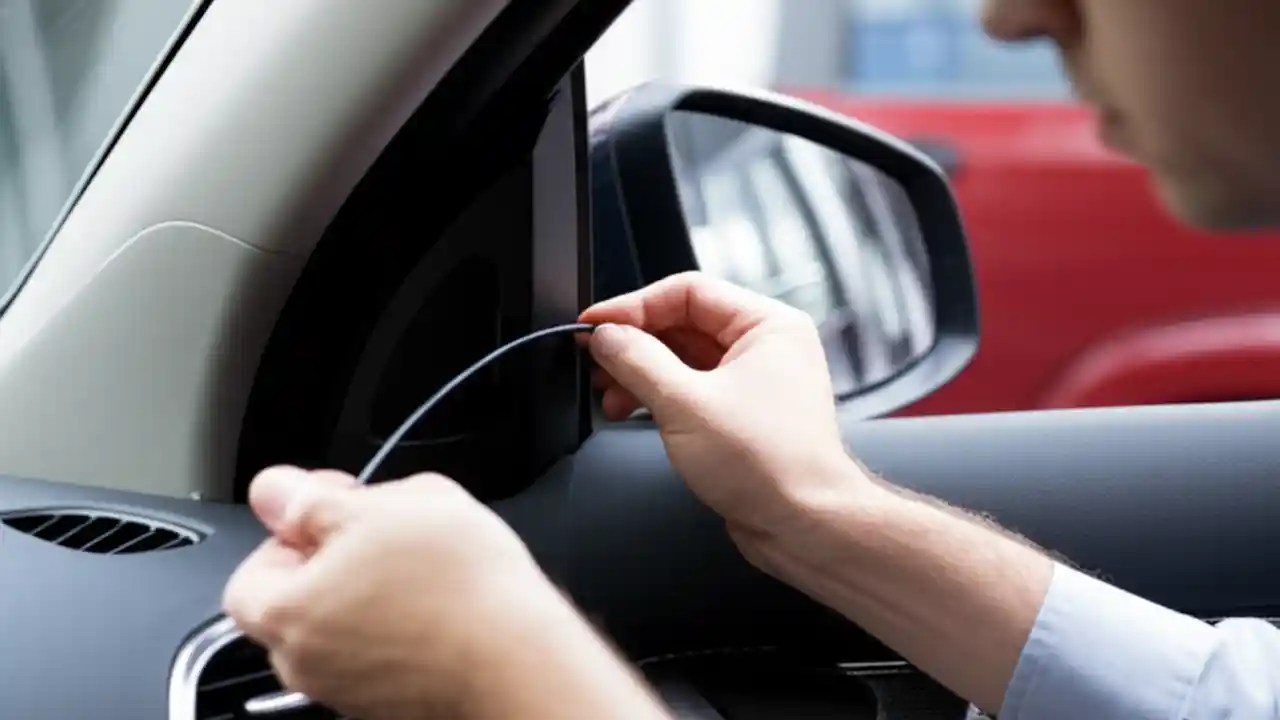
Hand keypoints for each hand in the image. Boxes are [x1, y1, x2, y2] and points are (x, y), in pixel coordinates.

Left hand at [223, 467, 668, 719]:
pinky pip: (384, 650)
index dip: (292, 532)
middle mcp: (306, 664)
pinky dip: (404, 624)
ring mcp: (350, 690)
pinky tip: (446, 599)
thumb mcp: (379, 506)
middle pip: (301, 598)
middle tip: (389, 529)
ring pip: (347, 623)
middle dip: (340, 556)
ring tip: (428, 562)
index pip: (250, 571)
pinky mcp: (393, 702)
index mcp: (285, 613)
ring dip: (375, 588)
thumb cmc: (457, 588)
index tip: (337, 511)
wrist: (520, 661)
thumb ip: (311, 499)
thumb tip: (274, 493)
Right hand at [580, 272, 869, 539]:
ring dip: (640, 373)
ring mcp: (755, 382)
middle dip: (634, 343)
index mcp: (768, 325)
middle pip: (683, 324)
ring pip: (683, 359)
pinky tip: (629, 410)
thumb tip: (606, 336)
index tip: (595, 323)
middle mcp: (766, 347)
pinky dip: (658, 396)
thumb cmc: (770, 466)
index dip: (634, 305)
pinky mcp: (742, 415)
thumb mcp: (685, 405)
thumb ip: (637, 361)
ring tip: (606, 392)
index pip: (688, 291)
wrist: (803, 527)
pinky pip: (691, 389)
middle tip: (595, 358)